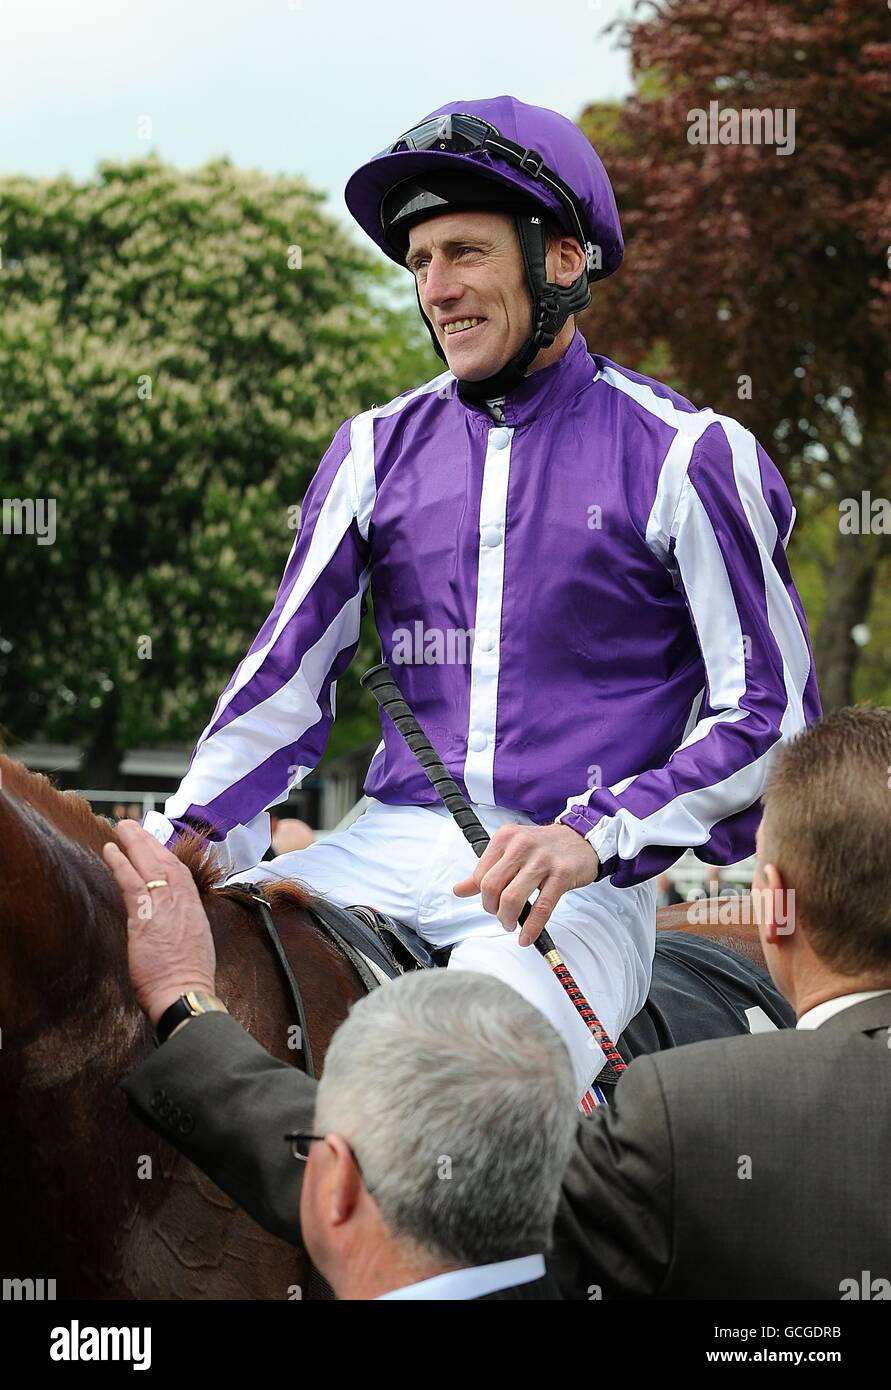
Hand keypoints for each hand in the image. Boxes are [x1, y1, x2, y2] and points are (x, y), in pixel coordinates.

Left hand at [103, 821, 216, 1025]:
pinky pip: (131, 882)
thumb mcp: (194, 946)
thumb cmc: (188, 980)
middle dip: (149, 841)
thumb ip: (182, 929)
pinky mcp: (145, 916)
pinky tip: (110, 851)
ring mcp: (165, 906)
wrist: (186, 994)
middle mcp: (182, 902)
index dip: (165, 855)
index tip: (154, 843)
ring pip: (149, 865)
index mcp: (194, 910)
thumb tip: (173, 927)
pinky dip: (121, 864)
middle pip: (166, 861)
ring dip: (134, 843)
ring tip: (121, 828)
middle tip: (134, 826)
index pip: (180, 873)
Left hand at [452, 822, 599, 946]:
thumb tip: (459, 890)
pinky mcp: (561, 874)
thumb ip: (485, 870)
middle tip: (500, 916)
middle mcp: (521, 846)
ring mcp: (542, 860)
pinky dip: (531, 927)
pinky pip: (542, 907)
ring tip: (511, 924)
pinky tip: (526, 937)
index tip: (490, 904)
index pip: (480, 874)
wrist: (582, 838)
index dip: (481, 896)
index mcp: (505, 838)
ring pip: (512, 898)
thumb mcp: (511, 850)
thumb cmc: (543, 847)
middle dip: (492, 909)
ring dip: (507, 919)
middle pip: (491, 887)